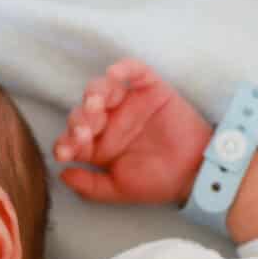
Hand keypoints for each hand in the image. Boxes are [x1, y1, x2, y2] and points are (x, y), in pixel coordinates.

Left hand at [53, 58, 211, 204]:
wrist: (195, 172)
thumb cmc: (157, 182)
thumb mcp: (119, 190)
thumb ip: (90, 186)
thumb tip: (62, 174)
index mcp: (98, 144)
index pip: (71, 137)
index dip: (65, 142)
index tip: (66, 152)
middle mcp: (109, 121)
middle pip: (82, 111)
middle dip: (80, 120)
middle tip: (85, 131)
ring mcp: (128, 102)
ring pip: (101, 88)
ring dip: (94, 93)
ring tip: (96, 104)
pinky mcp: (149, 88)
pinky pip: (133, 70)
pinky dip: (123, 68)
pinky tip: (114, 75)